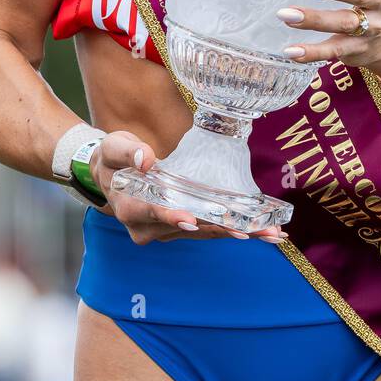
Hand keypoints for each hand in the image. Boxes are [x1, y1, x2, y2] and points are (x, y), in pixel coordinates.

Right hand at [88, 130, 288, 246]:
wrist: (112, 174)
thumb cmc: (113, 158)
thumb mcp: (113, 146)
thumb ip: (126, 150)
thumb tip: (145, 159)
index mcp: (129, 207)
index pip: (151, 213)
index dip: (171, 216)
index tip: (191, 219)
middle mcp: (148, 227)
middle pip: (187, 229)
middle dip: (219, 230)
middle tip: (248, 231)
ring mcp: (166, 231)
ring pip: (203, 233)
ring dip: (236, 233)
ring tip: (268, 233)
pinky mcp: (182, 227)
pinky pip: (209, 230)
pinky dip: (234, 230)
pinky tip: (262, 232)